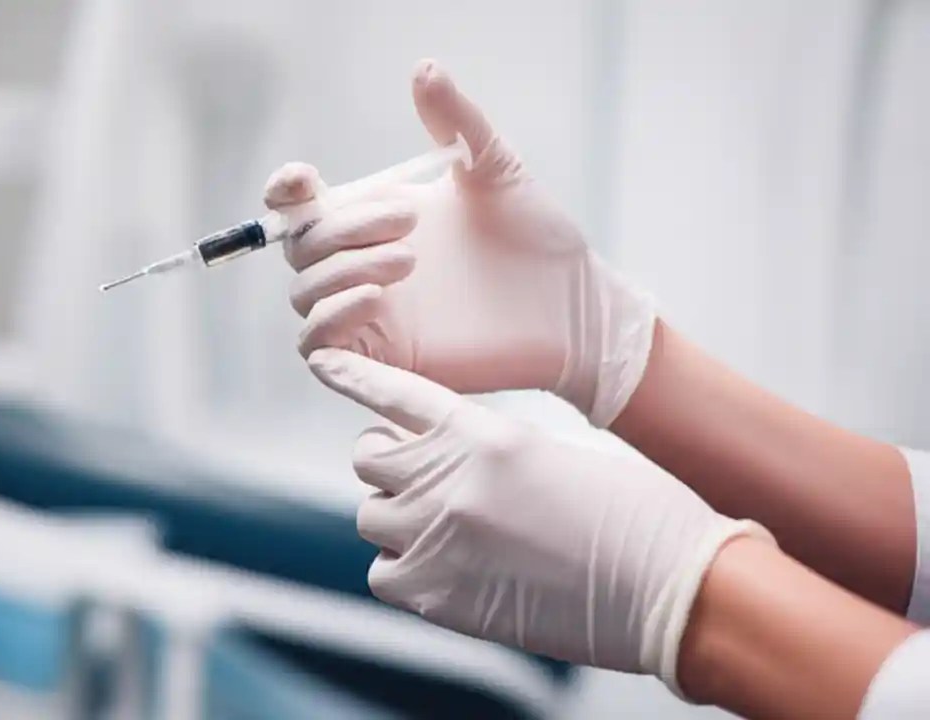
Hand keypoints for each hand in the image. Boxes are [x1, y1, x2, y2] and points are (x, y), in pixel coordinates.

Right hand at [265, 60, 654, 426]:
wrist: (572, 307)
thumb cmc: (537, 240)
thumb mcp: (494, 169)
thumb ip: (456, 121)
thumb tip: (425, 69)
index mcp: (373, 219)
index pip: (301, 207)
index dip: (286, 192)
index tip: (304, 179)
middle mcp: (360, 265)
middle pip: (300, 246)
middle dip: (342, 227)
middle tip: (410, 219)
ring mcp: (367, 313)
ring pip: (304, 293)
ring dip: (342, 269)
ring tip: (408, 260)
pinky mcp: (379, 358)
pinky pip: (317, 344)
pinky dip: (332, 317)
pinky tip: (375, 298)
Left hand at [306, 347, 771, 690]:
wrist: (669, 587)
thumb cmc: (632, 515)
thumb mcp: (554, 459)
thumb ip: (486, 456)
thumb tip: (444, 473)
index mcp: (486, 434)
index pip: (397, 393)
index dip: (354, 374)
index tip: (321, 360)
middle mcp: (448, 479)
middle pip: (369, 457)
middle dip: (389, 463)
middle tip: (422, 477)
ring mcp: (437, 538)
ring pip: (369, 515)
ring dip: (396, 518)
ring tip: (443, 529)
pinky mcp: (436, 595)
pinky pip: (382, 573)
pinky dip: (402, 571)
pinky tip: (443, 571)